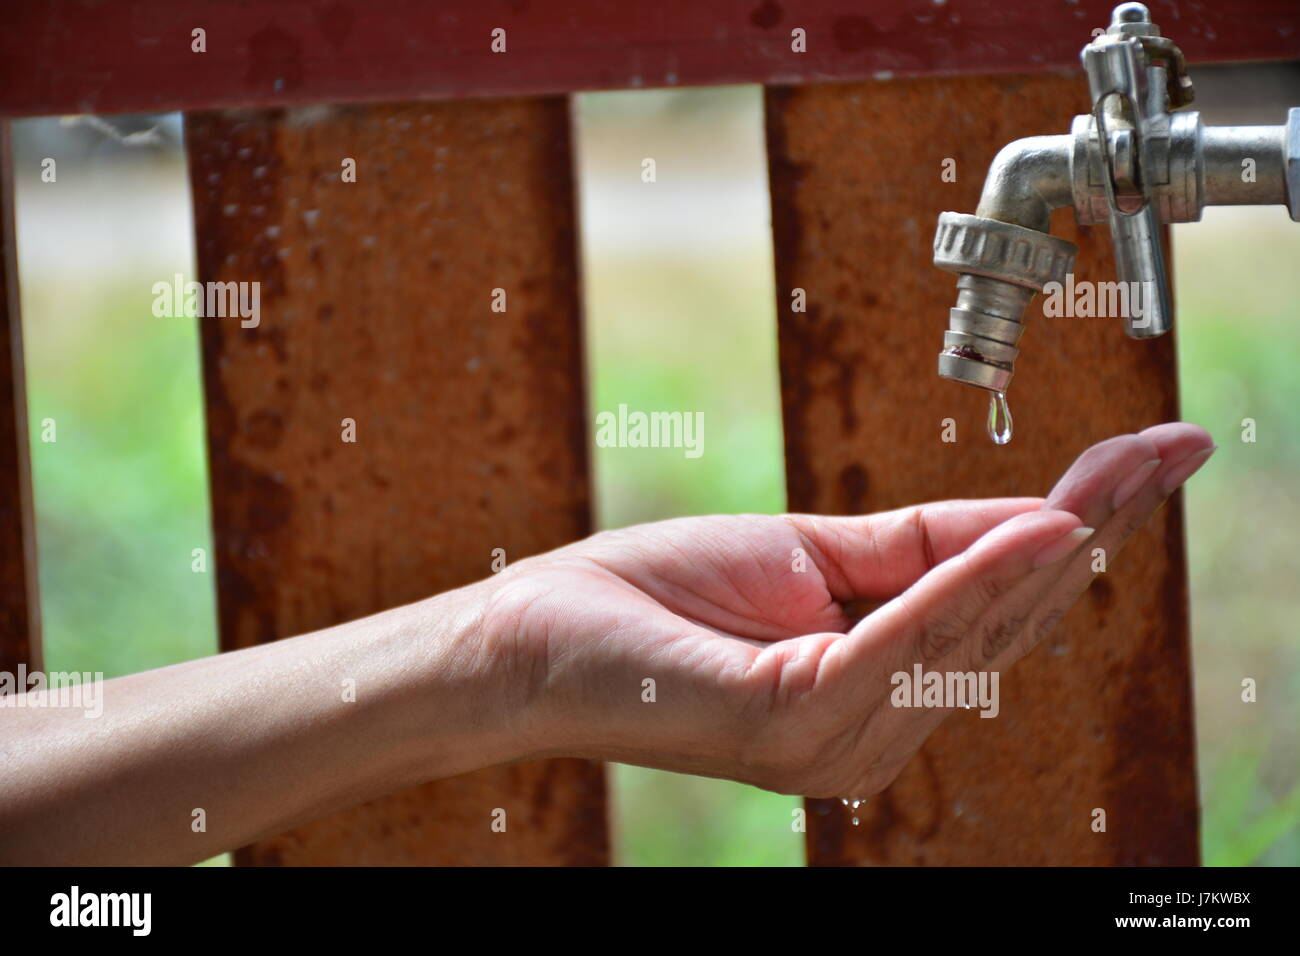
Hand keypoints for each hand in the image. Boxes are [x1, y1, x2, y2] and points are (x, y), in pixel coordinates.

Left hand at [479, 423, 1214, 798]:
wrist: (542, 636)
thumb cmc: (660, 597)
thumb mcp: (806, 552)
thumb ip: (914, 547)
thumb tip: (1032, 520)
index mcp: (877, 676)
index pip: (998, 599)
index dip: (1082, 527)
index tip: (1151, 458)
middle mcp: (875, 720)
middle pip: (1009, 616)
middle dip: (1098, 526)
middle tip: (1171, 449)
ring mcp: (841, 733)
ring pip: (970, 628)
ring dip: (1054, 544)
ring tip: (1125, 472)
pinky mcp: (801, 722)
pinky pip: (903, 642)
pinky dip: (969, 583)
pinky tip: (1037, 531)